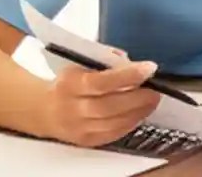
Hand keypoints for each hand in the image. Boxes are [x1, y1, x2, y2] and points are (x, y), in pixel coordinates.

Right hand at [40, 60, 161, 146]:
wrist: (46, 110)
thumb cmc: (69, 82)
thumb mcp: (79, 64)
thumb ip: (103, 60)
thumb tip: (130, 61)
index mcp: (70, 84)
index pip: (101, 82)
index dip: (128, 76)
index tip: (150, 68)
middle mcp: (72, 108)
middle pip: (109, 106)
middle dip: (137, 98)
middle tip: (155, 90)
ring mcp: (78, 128)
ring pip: (113, 123)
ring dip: (138, 112)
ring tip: (151, 101)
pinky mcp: (86, 140)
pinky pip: (112, 134)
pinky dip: (130, 124)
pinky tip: (140, 114)